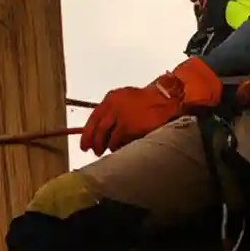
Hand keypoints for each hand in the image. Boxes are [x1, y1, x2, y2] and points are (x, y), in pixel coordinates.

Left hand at [79, 57, 222, 155]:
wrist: (165, 100)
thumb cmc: (148, 101)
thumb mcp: (125, 100)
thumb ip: (112, 111)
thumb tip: (100, 130)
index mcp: (111, 98)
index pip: (93, 118)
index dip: (86, 133)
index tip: (84, 144)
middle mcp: (113, 106)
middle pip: (97, 130)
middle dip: (94, 143)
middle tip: (95, 151)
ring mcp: (121, 117)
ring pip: (107, 138)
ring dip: (107, 146)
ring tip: (110, 150)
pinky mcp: (128, 127)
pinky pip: (118, 142)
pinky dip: (118, 147)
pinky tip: (121, 148)